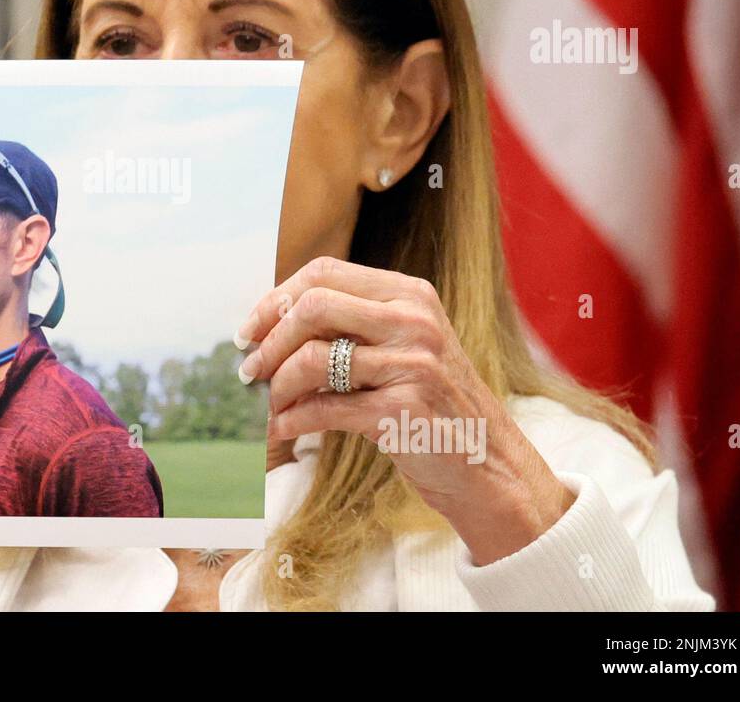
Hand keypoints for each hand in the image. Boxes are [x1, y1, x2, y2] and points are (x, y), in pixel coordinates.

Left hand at [235, 257, 574, 564]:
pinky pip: (325, 408)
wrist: (490, 465)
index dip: (275, 299)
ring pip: (313, 358)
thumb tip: (272, 319)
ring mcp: (413, 364)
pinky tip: (282, 430)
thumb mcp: (404, 348)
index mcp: (409, 295)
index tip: (250, 330)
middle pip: (313, 306)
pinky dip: (293, 420)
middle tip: (249, 370)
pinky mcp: (405, 410)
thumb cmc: (433, 406)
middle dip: (269, 340)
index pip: (323, 273)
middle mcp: (414, 321)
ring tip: (267, 404)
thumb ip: (353, 326)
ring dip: (277, 386)